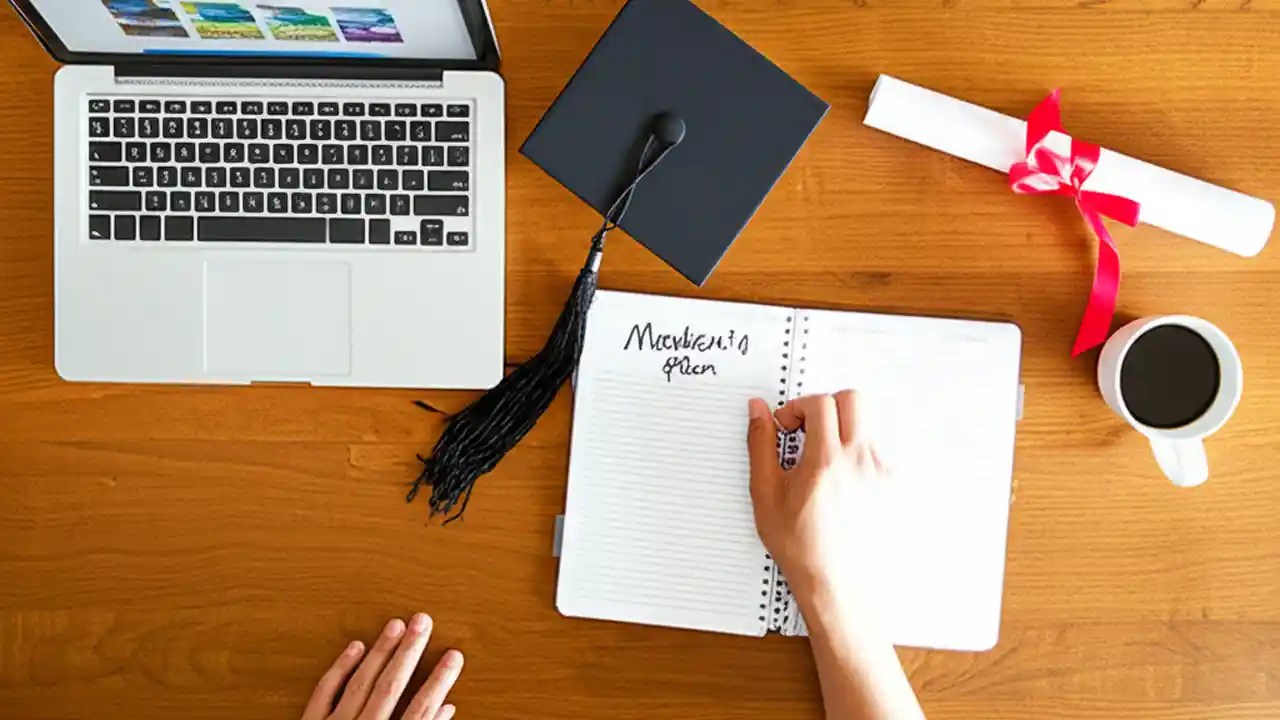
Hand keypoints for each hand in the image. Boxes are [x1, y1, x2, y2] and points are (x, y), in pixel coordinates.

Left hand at [302, 614, 463, 719]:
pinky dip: (339, 669)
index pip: (421, 711)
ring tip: (396, 625)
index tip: (454, 656)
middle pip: (391, 688)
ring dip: (380, 652)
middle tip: (423, 621)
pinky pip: (324, 693)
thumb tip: (446, 714)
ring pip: (361, 684)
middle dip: (409, 652)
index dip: (439, 682)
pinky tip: (354, 647)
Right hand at [746, 391, 884, 596]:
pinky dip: (859, 457)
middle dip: (826, 406)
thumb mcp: (766, 494)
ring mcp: (882, 473)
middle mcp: (862, 461)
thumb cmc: (803, 547)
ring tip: (824, 463)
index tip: (787, 426)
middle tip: (809, 429)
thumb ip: (760, 444)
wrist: (839, 586)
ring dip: (843, 432)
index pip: (820, 402)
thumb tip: (759, 412)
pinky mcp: (894, 487)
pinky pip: (879, 453)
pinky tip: (843, 483)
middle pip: (853, 400)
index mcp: (827, 459)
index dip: (797, 407)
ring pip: (867, 426)